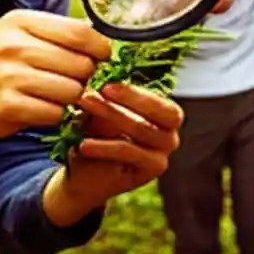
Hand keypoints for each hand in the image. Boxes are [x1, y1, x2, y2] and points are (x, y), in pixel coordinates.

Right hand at [0, 10, 111, 139]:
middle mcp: (14, 45)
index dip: (100, 48)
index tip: (100, 57)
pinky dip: (54, 114)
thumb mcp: (18, 35)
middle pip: (81, 64)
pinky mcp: (9, 106)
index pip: (81, 32)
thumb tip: (101, 39)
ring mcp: (10, 76)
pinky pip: (55, 112)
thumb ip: (56, 34)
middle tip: (71, 80)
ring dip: (70, 98)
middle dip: (85, 76)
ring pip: (72, 90)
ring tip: (54, 95)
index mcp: (21, 21)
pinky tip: (40, 108)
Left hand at [49, 83, 183, 219]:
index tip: (106, 85)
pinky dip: (104, 146)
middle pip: (159, 112)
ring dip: (111, 114)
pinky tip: (83, 145)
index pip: (161, 101)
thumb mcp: (102, 113)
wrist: (85, 178)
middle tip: (96, 92)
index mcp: (164, 116)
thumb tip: (102, 76)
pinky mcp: (151, 170)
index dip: (136, 93)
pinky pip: (128, 152)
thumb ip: (109, 98)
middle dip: (127, 98)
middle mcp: (170, 135)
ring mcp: (164, 155)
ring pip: (142, 128)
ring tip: (84, 104)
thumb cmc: (96, 137)